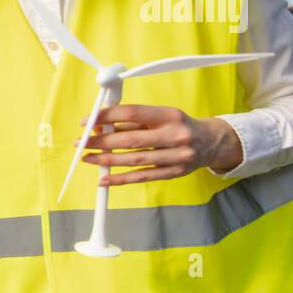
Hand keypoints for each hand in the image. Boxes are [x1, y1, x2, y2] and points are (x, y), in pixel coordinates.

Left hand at [80, 105, 242, 184]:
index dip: (107, 116)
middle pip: (131, 140)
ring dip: (107, 160)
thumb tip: (100, 126)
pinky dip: (121, 179)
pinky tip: (104, 179)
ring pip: (135, 160)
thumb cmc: (179, 126)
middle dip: (102, 141)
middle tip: (81, 143)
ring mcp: (177, 156)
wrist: (211, 142)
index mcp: (169, 115)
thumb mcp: (160, 117)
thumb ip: (132, 122)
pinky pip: (143, 177)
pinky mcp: (174, 172)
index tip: (88, 121)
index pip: (132, 113)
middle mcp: (175, 134)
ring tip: (88, 158)